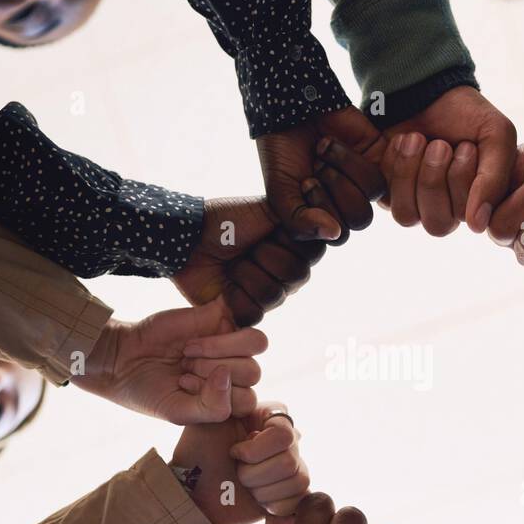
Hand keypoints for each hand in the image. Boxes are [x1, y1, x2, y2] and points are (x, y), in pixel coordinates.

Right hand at [83, 299, 265, 422]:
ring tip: (188, 353)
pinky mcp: (220, 316)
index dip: (218, 397)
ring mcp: (228, 342)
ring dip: (219, 350)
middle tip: (183, 369)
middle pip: (253, 372)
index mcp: (227, 397)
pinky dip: (220, 335)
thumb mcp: (179, 412)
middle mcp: (232, 369)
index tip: (183, 389)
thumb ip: (212, 408)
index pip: (248, 400)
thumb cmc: (150, 391)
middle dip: (213, 372)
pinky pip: (244, 319)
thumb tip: (227, 376)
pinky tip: (192, 342)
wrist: (122, 359)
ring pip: (256, 345)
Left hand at [172, 401, 308, 523]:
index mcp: (269, 417)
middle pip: (290, 459)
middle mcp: (287, 438)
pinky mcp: (292, 491)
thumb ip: (216, 396)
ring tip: (243, 483)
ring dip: (260, 488)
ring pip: (296, 478)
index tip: (232, 451)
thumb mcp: (205, 422)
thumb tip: (224, 370)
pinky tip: (256, 498)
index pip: (282, 432)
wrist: (193, 493)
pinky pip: (299, 497)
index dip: (255, 450)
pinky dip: (273, 503)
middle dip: (254, 472)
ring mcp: (291, 464)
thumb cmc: (198, 454)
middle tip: (236, 470)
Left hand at [173, 196, 326, 325]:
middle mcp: (285, 273)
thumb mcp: (266, 210)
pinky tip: (225, 283)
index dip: (287, 242)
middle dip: (265, 256)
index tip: (269, 228)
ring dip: (247, 274)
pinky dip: (234, 296)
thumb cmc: (225, 220)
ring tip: (231, 263)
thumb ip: (303, 218)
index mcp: (295, 248)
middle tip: (245, 247)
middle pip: (296, 276)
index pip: (311, 254)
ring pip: (275, 295)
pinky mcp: (244, 312)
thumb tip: (337, 230)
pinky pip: (253, 313)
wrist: (186, 238)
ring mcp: (266, 293)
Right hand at [256, 107, 384, 241]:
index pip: (338, 235)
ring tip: (323, 149)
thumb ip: (299, 222)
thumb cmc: (282, 152)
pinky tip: (332, 142)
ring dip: (343, 169)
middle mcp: (346, 201)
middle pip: (359, 219)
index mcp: (325, 216)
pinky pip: (381, 172)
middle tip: (315, 166)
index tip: (303, 182)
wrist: (289, 107)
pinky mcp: (377, 156)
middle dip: (334, 189)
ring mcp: (363, 179)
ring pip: (370, 195)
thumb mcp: (280, 193)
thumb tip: (333, 234)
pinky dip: (354, 158)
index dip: (321, 209)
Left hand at [388, 87, 516, 233]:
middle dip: (435, 178)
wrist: (427, 88)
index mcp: (474, 204)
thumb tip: (478, 226)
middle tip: (439, 144)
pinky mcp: (386, 193)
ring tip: (418, 140)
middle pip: (437, 224)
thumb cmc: (467, 115)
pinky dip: (395, 165)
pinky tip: (403, 143)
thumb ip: (495, 180)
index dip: (462, 180)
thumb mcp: (496, 136)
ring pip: (408, 216)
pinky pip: (386, 197)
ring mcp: (414, 204)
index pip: (467, 218)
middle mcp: (444, 211)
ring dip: (412, 172)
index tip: (466, 146)